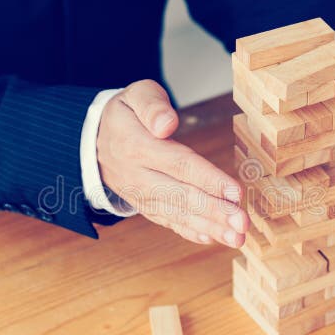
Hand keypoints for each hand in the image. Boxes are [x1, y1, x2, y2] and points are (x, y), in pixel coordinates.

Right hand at [97, 80, 248, 246]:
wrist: (92, 140)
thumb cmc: (125, 114)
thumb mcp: (135, 95)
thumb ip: (152, 106)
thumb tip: (166, 124)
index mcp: (137, 146)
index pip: (179, 165)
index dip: (209, 180)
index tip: (235, 192)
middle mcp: (138, 176)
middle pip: (181, 196)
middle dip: (214, 212)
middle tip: (242, 224)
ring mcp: (140, 195)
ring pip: (177, 213)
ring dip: (209, 228)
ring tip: (236, 238)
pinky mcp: (144, 205)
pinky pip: (168, 221)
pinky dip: (189, 232)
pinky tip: (212, 239)